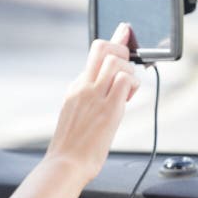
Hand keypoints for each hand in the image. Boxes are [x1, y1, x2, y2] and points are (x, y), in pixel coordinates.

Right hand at [45, 23, 140, 183]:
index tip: (124, 33)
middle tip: (128, 66)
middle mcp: (82, 87)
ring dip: (129, 69)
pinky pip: (124, 80)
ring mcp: (94, 96)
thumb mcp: (75, 116)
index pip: (93, 56)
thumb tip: (106, 92)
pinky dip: (132, 83)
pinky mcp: (108, 109)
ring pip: (116, 59)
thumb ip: (87, 100)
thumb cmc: (71, 148)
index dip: (113, 44)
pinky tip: (128, 97)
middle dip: (121, 48)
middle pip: (102, 47)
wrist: (65, 164)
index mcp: (74, 88)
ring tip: (127, 89)